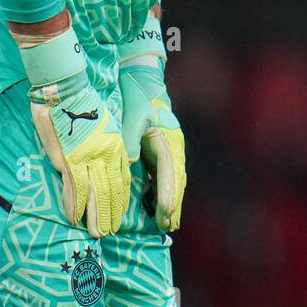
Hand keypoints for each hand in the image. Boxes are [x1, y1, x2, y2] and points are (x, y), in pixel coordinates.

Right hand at [18, 27, 130, 236]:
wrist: (67, 88)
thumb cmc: (83, 102)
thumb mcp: (106, 122)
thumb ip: (107, 143)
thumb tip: (104, 161)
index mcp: (115, 145)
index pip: (122, 178)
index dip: (121, 199)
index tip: (120, 213)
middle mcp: (106, 155)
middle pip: (111, 191)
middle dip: (111, 214)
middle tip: (109, 232)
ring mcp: (88, 159)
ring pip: (96, 195)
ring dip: (96, 216)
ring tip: (97, 233)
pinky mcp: (69, 160)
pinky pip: (74, 189)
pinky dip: (74, 206)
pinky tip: (74, 219)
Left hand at [119, 54, 185, 232]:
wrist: (142, 81)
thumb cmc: (136, 98)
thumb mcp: (132, 116)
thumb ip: (130, 140)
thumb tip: (131, 162)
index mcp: (168, 138)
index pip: (170, 170)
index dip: (168, 193)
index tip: (165, 211)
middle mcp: (173, 146)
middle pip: (176, 180)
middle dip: (172, 204)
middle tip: (167, 226)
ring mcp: (170, 149)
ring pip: (173, 180)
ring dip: (171, 202)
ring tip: (167, 223)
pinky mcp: (162, 151)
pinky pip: (165, 177)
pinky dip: (164, 193)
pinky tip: (160, 208)